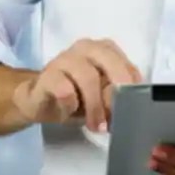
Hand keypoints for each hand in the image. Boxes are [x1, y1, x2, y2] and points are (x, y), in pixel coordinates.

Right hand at [11, 38, 141, 132]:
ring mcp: (64, 59)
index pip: (126, 64)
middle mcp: (85, 48)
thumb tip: (130, 108)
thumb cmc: (77, 97)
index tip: (135, 108)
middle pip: (109, 60)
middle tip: (122, 113)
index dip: (133, 87)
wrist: (40, 101)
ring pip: (88, 76)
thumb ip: (116, 96)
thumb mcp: (102, 98)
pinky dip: (71, 105)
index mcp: (104, 50)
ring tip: (97, 126)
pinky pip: (64, 90)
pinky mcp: (47, 75)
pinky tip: (69, 112)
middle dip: (118, 89)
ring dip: (95, 106)